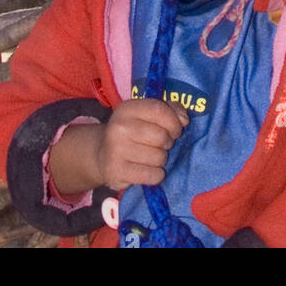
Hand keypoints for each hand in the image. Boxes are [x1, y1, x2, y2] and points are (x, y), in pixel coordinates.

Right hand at [49, 98, 189, 195]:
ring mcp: (116, 150)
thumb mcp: (145, 115)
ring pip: (159, 158)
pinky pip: (152, 176)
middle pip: (161, 137)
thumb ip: (169, 110)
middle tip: (161, 145)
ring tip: (151, 157)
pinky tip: (147, 170)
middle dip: (168, 143)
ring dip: (161, 160)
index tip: (176, 129)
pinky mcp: (117, 172)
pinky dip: (156, 175)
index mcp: (127, 109)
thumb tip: (184, 120)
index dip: (174, 122)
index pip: (159, 110)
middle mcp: (119, 127)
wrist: (101, 155)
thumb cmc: (131, 132)